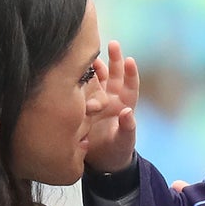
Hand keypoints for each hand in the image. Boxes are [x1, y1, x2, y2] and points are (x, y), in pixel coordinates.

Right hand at [86, 40, 139, 172]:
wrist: (100, 161)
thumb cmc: (117, 151)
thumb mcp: (124, 141)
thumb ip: (127, 128)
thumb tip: (128, 112)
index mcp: (124, 106)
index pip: (130, 86)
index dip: (131, 74)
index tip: (129, 60)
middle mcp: (112, 99)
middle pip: (115, 75)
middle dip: (115, 60)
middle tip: (113, 43)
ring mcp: (97, 100)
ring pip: (98, 79)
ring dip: (96, 66)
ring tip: (90, 55)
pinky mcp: (84, 103)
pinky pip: (83, 88)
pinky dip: (81, 78)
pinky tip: (74, 69)